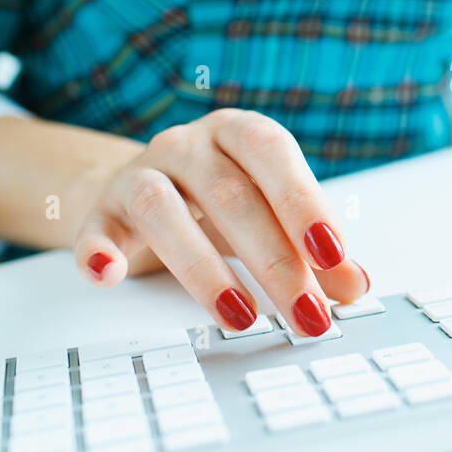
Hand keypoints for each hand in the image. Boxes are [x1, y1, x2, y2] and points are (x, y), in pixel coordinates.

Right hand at [71, 109, 367, 334]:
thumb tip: (356, 286)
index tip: (332, 255)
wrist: (137, 190)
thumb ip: (314, 249)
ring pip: (162, 209)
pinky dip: (98, 251)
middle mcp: (187, 145)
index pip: (273, 154)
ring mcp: (138, 173)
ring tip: (240, 317)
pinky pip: (94, 228)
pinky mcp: (100, 211)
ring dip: (204, 270)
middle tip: (306, 313)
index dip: (302, 202)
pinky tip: (111, 276)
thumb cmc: (218, 202)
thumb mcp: (271, 216)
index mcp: (238, 134)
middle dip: (274, 261)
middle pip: (229, 194)